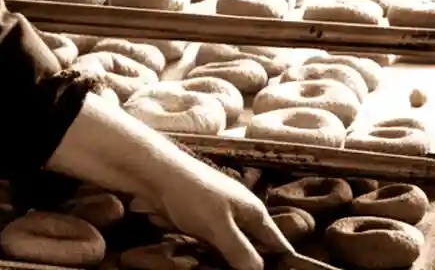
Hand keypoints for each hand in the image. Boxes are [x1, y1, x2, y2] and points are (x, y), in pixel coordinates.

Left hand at [47, 94, 291, 269]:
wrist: (153, 173)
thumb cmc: (191, 194)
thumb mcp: (219, 227)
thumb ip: (241, 251)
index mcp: (253, 211)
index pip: (277, 242)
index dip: (281, 260)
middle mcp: (240, 212)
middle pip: (253, 246)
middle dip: (246, 262)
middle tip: (235, 269)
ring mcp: (218, 215)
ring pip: (228, 246)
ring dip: (221, 258)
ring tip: (212, 265)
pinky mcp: (198, 219)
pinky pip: (208, 242)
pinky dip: (204, 251)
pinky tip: (195, 258)